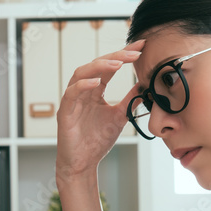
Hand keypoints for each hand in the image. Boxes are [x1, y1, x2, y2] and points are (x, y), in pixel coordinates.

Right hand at [56, 40, 143, 181]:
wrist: (83, 163)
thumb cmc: (96, 141)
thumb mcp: (119, 117)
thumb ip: (129, 100)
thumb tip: (145, 85)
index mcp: (95, 91)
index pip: (110, 67)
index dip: (124, 55)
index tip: (142, 46)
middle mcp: (83, 91)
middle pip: (96, 65)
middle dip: (116, 57)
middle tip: (135, 53)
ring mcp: (73, 101)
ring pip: (81, 74)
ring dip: (100, 66)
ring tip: (118, 63)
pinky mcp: (65, 112)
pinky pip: (71, 94)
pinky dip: (82, 86)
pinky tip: (95, 82)